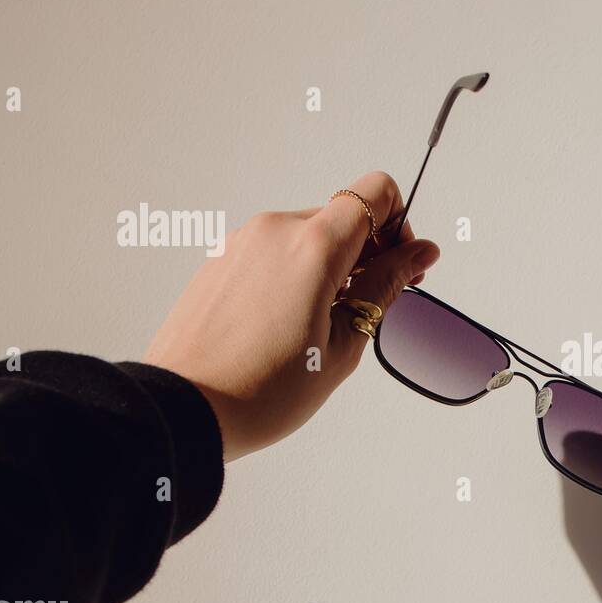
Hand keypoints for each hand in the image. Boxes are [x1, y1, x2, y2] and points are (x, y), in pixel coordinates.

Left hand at [144, 171, 438, 460]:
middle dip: (368, 253)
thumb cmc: (261, 390)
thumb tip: (418, 254)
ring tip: (323, 324)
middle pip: (343, 216)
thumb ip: (384, 286)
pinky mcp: (221, 259)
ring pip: (308, 235)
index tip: (401, 263)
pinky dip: (295, 274)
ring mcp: (243, 242)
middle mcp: (276, 230)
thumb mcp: (344, 344)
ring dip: (330, 266)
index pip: (375, 193)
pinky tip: (289, 323)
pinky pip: (274, 252)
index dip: (400, 224)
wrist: (183, 410)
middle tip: (371, 304)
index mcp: (314, 246)